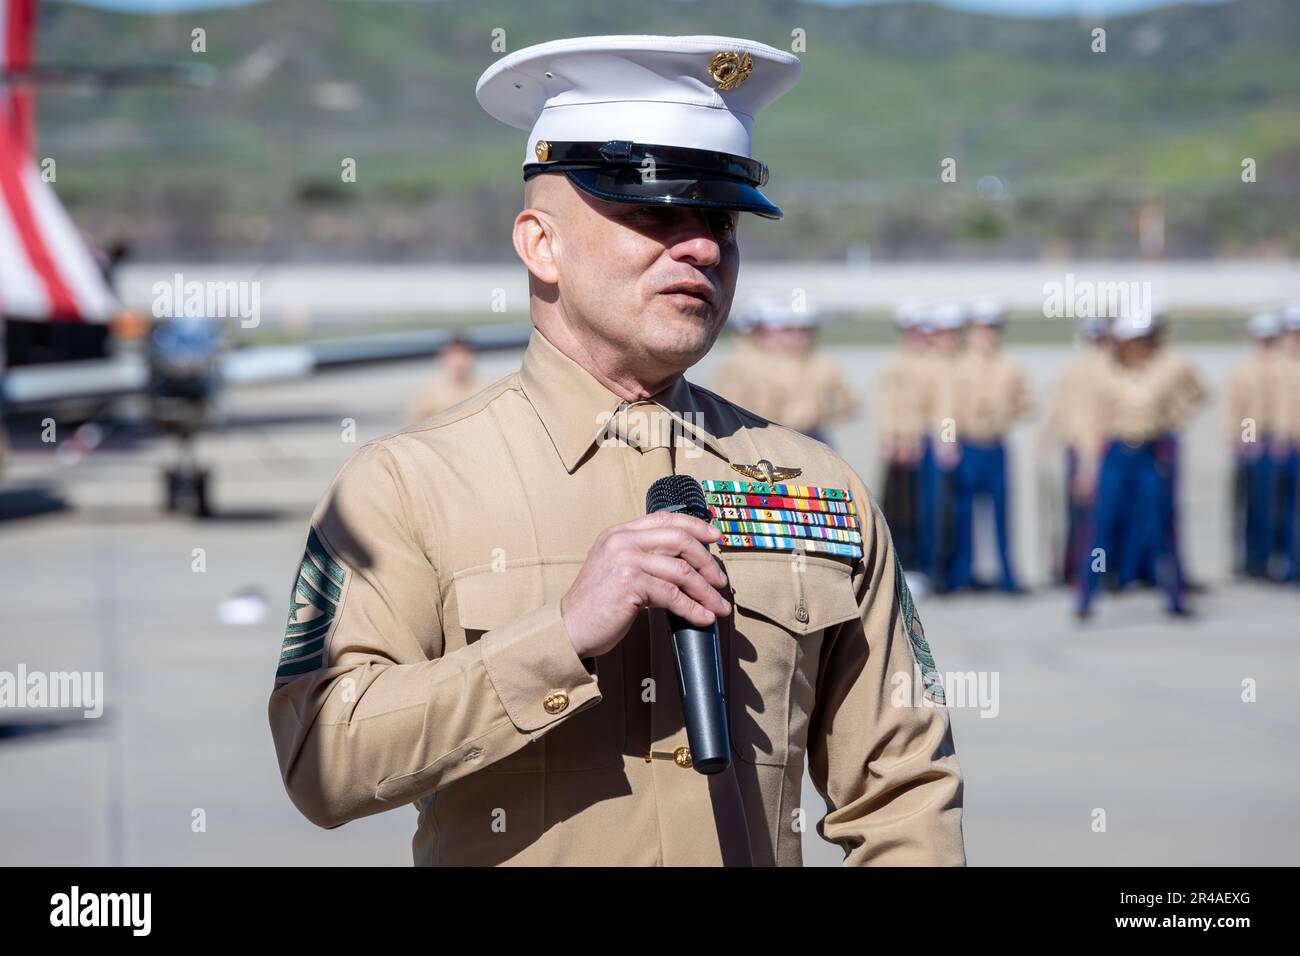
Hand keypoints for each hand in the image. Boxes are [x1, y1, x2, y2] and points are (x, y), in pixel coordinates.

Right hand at [560, 512, 731, 657]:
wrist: (569, 627)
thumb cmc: (596, 604)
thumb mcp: (618, 569)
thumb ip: (645, 559)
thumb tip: (687, 565)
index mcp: (619, 533)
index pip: (665, 518)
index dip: (696, 526)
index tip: (716, 537)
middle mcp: (622, 541)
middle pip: (680, 540)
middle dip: (707, 561)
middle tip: (720, 581)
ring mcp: (626, 560)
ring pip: (681, 569)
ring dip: (705, 591)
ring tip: (718, 605)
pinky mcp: (630, 584)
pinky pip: (673, 595)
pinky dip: (693, 608)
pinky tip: (703, 617)